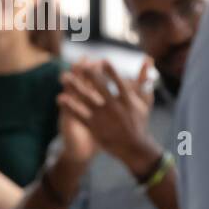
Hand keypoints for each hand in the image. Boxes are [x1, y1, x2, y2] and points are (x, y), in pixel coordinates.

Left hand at [57, 60, 158, 175]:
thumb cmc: (140, 122)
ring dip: (75, 87)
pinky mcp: (94, 128)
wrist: (134, 148)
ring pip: (86, 100)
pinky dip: (70, 107)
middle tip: (80, 64)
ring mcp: (104, 119)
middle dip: (90, 75)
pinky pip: (79, 115)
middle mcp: (115, 108)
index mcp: (128, 101)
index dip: (111, 72)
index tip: (103, 60)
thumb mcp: (145, 102)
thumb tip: (148, 60)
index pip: (119, 83)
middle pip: (100, 88)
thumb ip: (144, 82)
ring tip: (64, 77)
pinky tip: (60, 98)